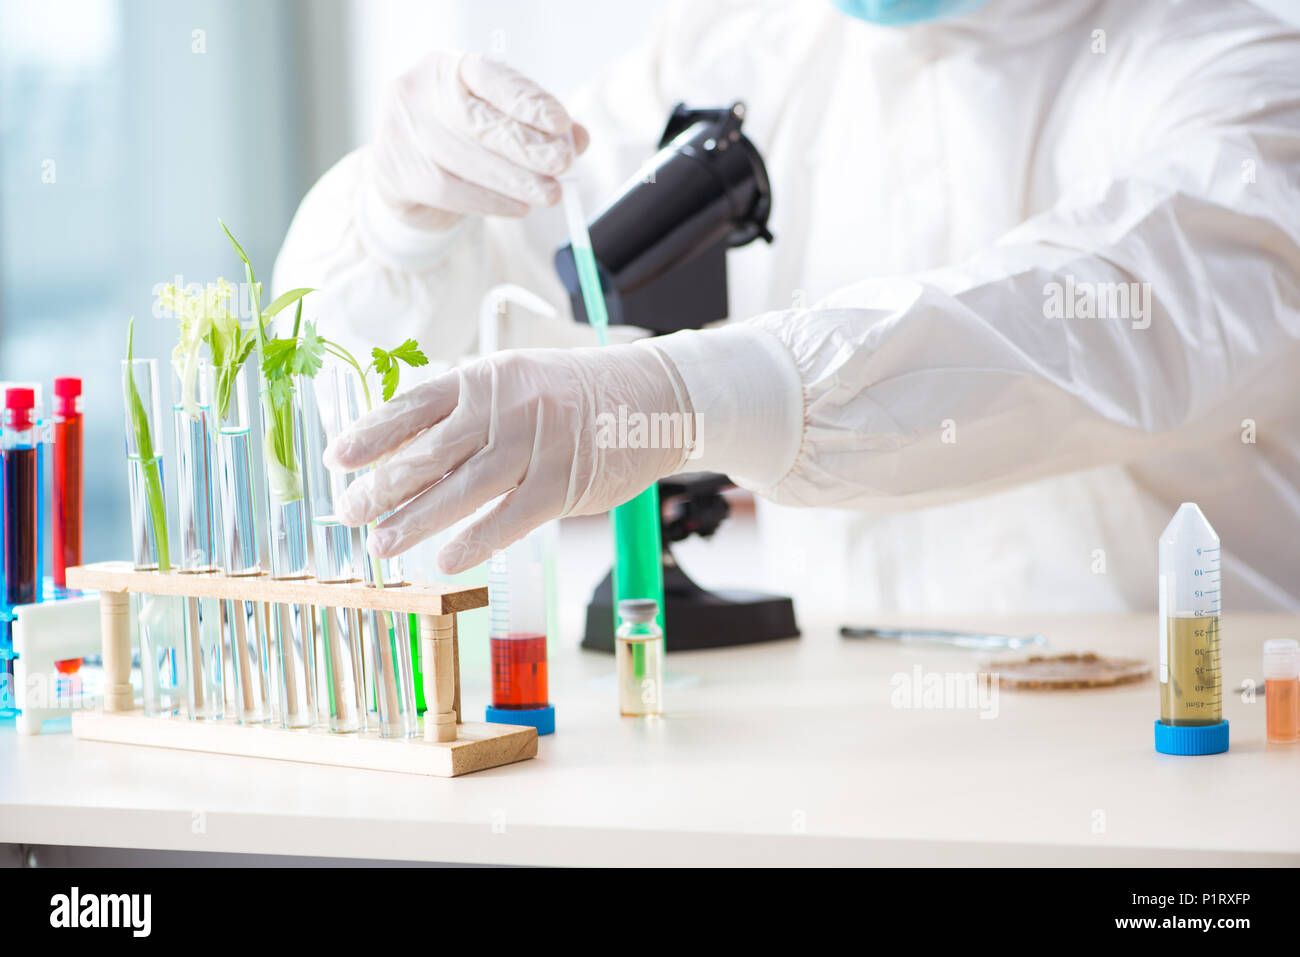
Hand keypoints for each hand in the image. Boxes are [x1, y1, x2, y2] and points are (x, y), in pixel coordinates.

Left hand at [325, 345, 693, 573]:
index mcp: (486, 377)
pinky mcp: (563, 485)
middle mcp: (505, 407)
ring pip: (461, 491)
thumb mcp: (514, 382)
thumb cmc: (573, 395)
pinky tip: (446, 560)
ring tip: (382, 544)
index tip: (337, 459)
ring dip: (415, 522)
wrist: (652, 399)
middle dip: (382, 488)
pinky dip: (474, 542)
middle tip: (350, 513)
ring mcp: (535, 446)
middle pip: (429, 454)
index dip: (372, 434)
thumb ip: (464, 410)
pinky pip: (508, 520)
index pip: (414, 405)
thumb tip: (400, 448)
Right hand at [370, 51, 588, 230]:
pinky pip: (451, 191)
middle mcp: (418, 91)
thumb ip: (539, 128)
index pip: (490, 77)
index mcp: (447, 68)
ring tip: (549, 193)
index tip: (561, 122)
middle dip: (526, 146)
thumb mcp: (498, 124)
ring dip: (515, 181)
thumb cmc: (461, 142)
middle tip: (562, 164)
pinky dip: (491, 202)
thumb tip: (578, 138)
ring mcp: (401, 129)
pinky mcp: (395, 171)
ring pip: (466, 160)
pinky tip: (518, 206)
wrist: (409, 176)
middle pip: (477, 120)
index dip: (527, 100)